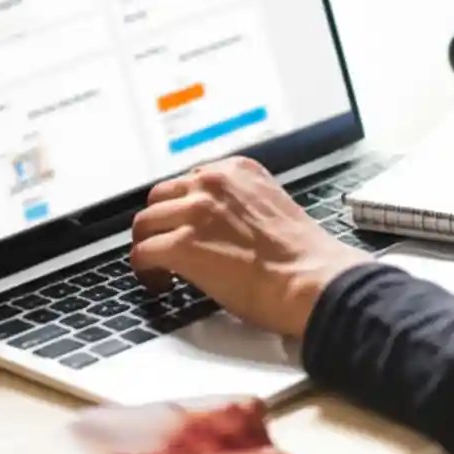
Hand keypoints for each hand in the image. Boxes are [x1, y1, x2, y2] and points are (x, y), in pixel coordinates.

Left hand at [130, 157, 372, 338]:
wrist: (311, 280)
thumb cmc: (303, 257)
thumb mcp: (271, 208)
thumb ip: (239, 206)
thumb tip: (219, 228)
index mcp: (238, 170)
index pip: (191, 179)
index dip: (183, 207)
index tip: (184, 223)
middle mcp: (213, 182)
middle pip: (160, 196)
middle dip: (161, 222)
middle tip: (165, 245)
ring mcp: (195, 212)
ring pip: (145, 223)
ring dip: (149, 244)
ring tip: (159, 268)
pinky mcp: (182, 245)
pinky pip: (143, 253)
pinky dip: (145, 271)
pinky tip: (159, 283)